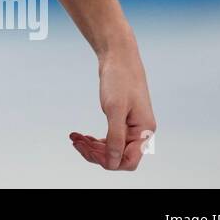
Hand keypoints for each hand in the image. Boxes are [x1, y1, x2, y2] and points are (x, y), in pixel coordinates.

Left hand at [71, 47, 155, 170]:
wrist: (118, 57)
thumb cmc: (119, 79)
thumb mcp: (115, 109)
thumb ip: (115, 137)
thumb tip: (113, 162)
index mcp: (144, 131)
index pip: (129, 161)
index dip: (108, 160)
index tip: (88, 149)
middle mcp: (140, 132)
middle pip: (118, 157)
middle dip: (95, 153)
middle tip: (77, 141)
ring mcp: (131, 127)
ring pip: (111, 149)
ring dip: (92, 147)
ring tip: (75, 138)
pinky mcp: (121, 121)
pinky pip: (108, 138)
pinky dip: (94, 140)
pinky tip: (80, 135)